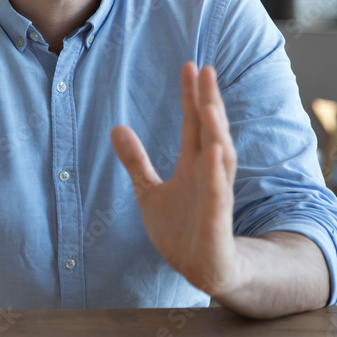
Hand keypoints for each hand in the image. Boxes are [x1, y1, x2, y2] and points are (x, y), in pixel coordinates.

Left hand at [110, 63, 240, 295]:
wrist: (201, 271)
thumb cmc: (181, 230)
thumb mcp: (149, 191)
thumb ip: (136, 161)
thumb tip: (116, 127)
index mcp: (194, 164)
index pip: (194, 123)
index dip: (192, 95)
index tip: (191, 66)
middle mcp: (208, 174)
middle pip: (210, 131)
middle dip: (208, 101)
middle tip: (205, 70)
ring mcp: (216, 195)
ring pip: (220, 157)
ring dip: (216, 131)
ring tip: (209, 104)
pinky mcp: (217, 220)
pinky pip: (219, 193)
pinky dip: (217, 173)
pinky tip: (216, 150)